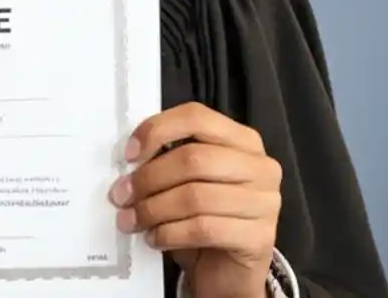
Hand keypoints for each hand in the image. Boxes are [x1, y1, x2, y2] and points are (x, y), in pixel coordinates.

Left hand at [109, 103, 280, 297]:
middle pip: (193, 159)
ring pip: (195, 197)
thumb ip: (168, 160)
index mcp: (243, 140)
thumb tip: (129, 161)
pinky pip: (203, 229)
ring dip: (152, 209)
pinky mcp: (260, 237)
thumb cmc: (204, 217)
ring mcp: (266, 203)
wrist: (228, 269)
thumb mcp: (186, 181)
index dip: (157, 130)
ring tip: (130, 220)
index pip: (197, 117)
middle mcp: (261, 167)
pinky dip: (169, 233)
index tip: (129, 154)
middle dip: (149, 178)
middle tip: (121, 195)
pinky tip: (154, 238)